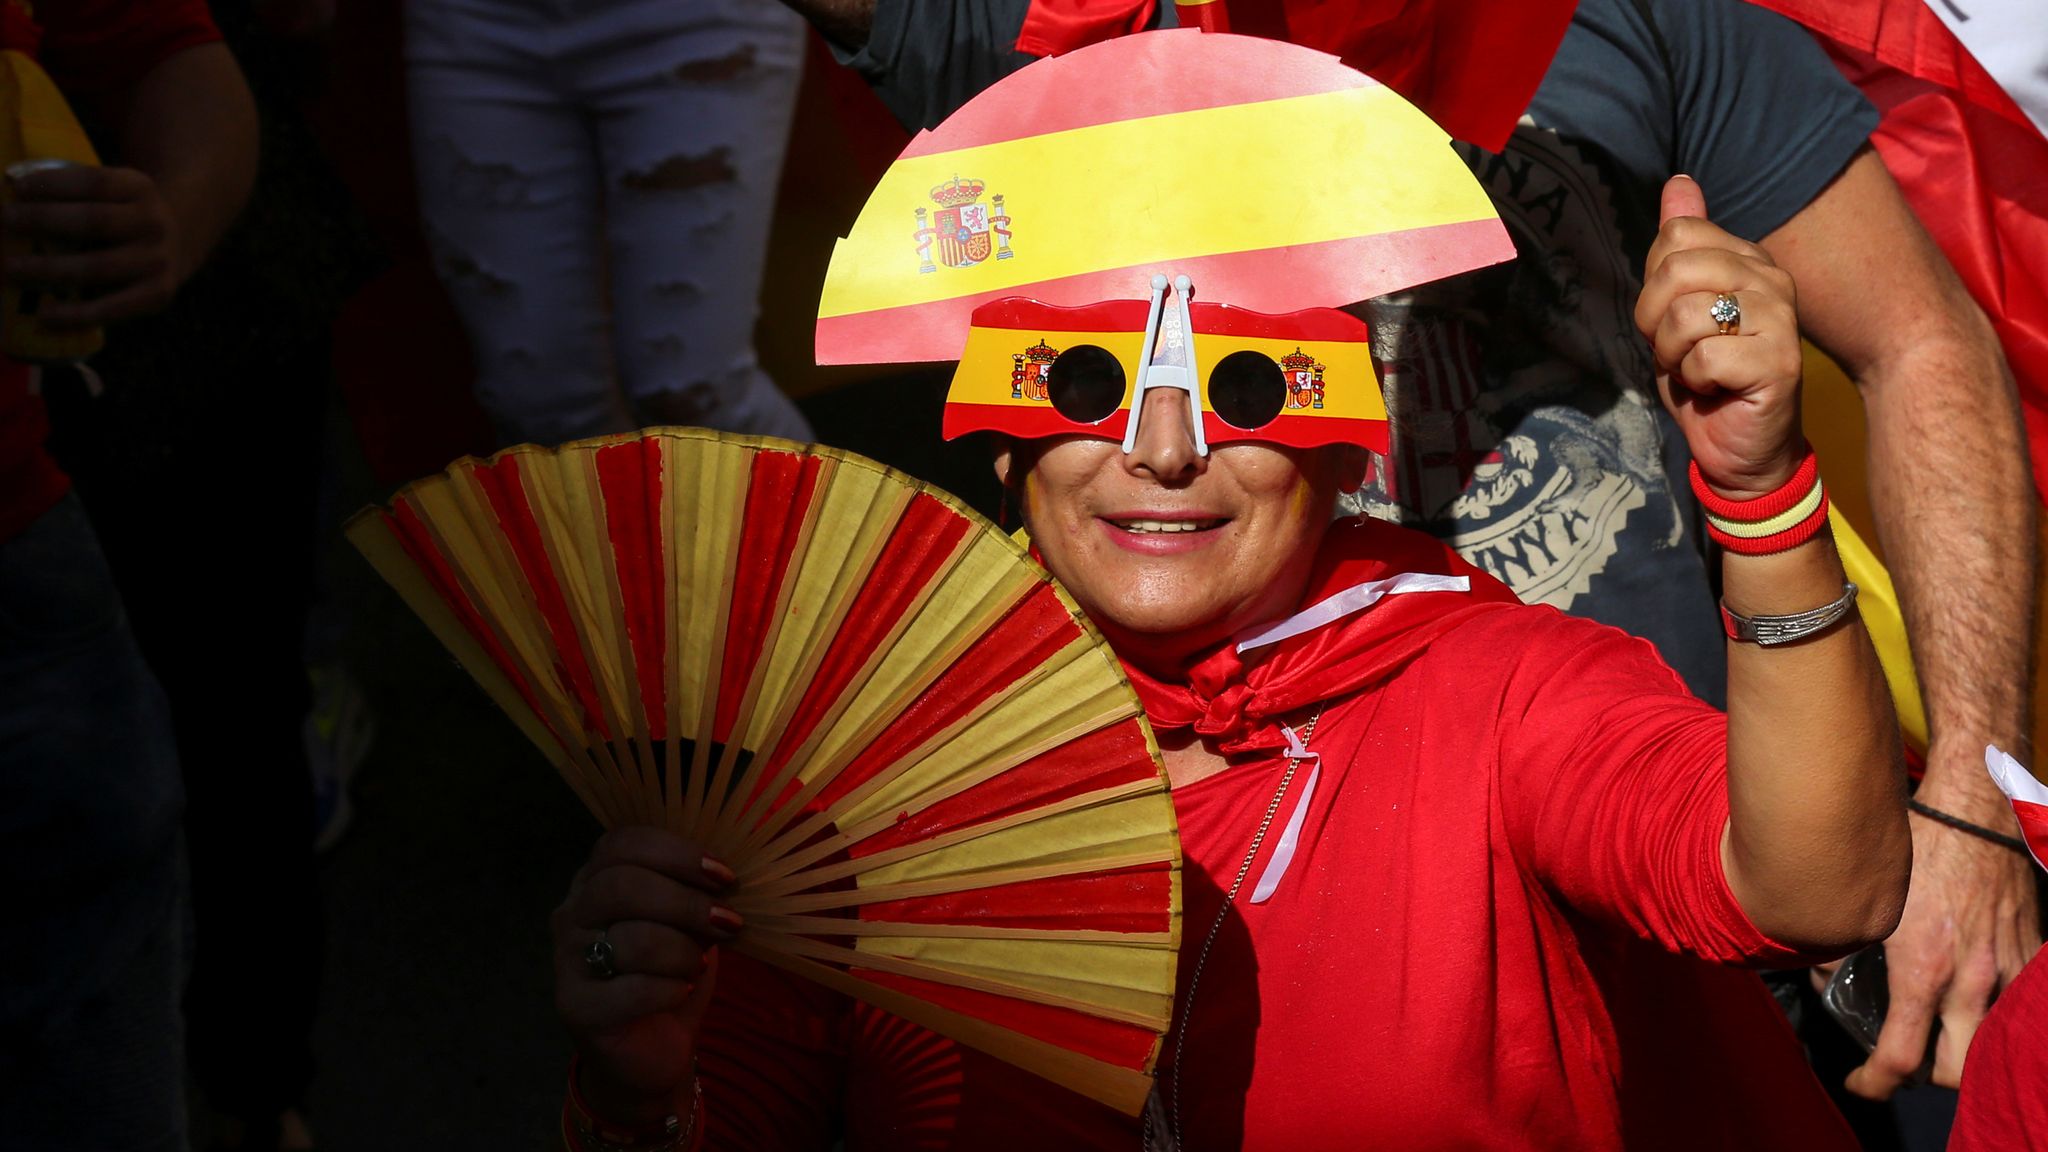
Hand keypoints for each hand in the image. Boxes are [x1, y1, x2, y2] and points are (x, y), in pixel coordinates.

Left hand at [1, 165, 180, 326]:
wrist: (175, 245)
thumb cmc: (120, 216)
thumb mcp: (110, 192)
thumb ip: (71, 192)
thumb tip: (10, 192)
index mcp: (139, 188)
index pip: (95, 182)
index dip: (54, 184)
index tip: (16, 188)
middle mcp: (154, 223)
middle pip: (95, 220)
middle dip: (43, 220)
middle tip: (5, 221)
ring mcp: (157, 261)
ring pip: (98, 266)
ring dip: (49, 269)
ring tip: (10, 268)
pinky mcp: (158, 294)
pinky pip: (113, 308)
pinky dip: (77, 315)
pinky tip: (44, 317)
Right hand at [552, 827, 741, 1123]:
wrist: (651, 1049)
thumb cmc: (670, 973)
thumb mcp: (688, 924)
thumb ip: (697, 892)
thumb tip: (727, 876)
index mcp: (596, 880)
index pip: (622, 844)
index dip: (676, 853)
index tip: (723, 876)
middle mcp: (571, 914)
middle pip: (621, 886)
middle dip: (684, 902)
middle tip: (726, 922)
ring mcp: (566, 962)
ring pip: (630, 939)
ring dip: (682, 951)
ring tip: (698, 965)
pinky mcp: (575, 1008)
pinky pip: (630, 990)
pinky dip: (669, 989)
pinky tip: (681, 992)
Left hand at [1634, 175, 1805, 499]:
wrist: (1741, 447)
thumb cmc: (1707, 379)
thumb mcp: (1678, 309)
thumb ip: (1678, 248)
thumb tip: (1678, 182)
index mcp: (1746, 259)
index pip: (1676, 234)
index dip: (1653, 284)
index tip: (1670, 319)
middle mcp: (1770, 278)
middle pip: (1676, 266)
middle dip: (1654, 319)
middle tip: (1677, 350)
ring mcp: (1781, 316)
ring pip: (1686, 312)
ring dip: (1673, 354)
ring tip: (1696, 370)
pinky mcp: (1779, 359)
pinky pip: (1704, 356)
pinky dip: (1694, 380)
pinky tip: (1716, 388)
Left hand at [1845, 750, 2041, 1097]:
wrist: (1973, 807)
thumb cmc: (1914, 845)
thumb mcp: (1865, 897)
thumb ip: (1841, 943)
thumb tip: (1822, 973)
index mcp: (1922, 970)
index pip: (1900, 1059)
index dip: (1874, 1083)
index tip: (1860, 1082)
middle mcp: (1971, 978)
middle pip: (1960, 1070)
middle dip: (1930, 1078)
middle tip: (1906, 1064)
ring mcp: (2007, 965)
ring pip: (1999, 1042)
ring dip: (1970, 1050)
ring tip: (1943, 1039)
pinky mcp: (2031, 947)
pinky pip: (2026, 1002)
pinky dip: (2006, 1015)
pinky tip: (1981, 1004)